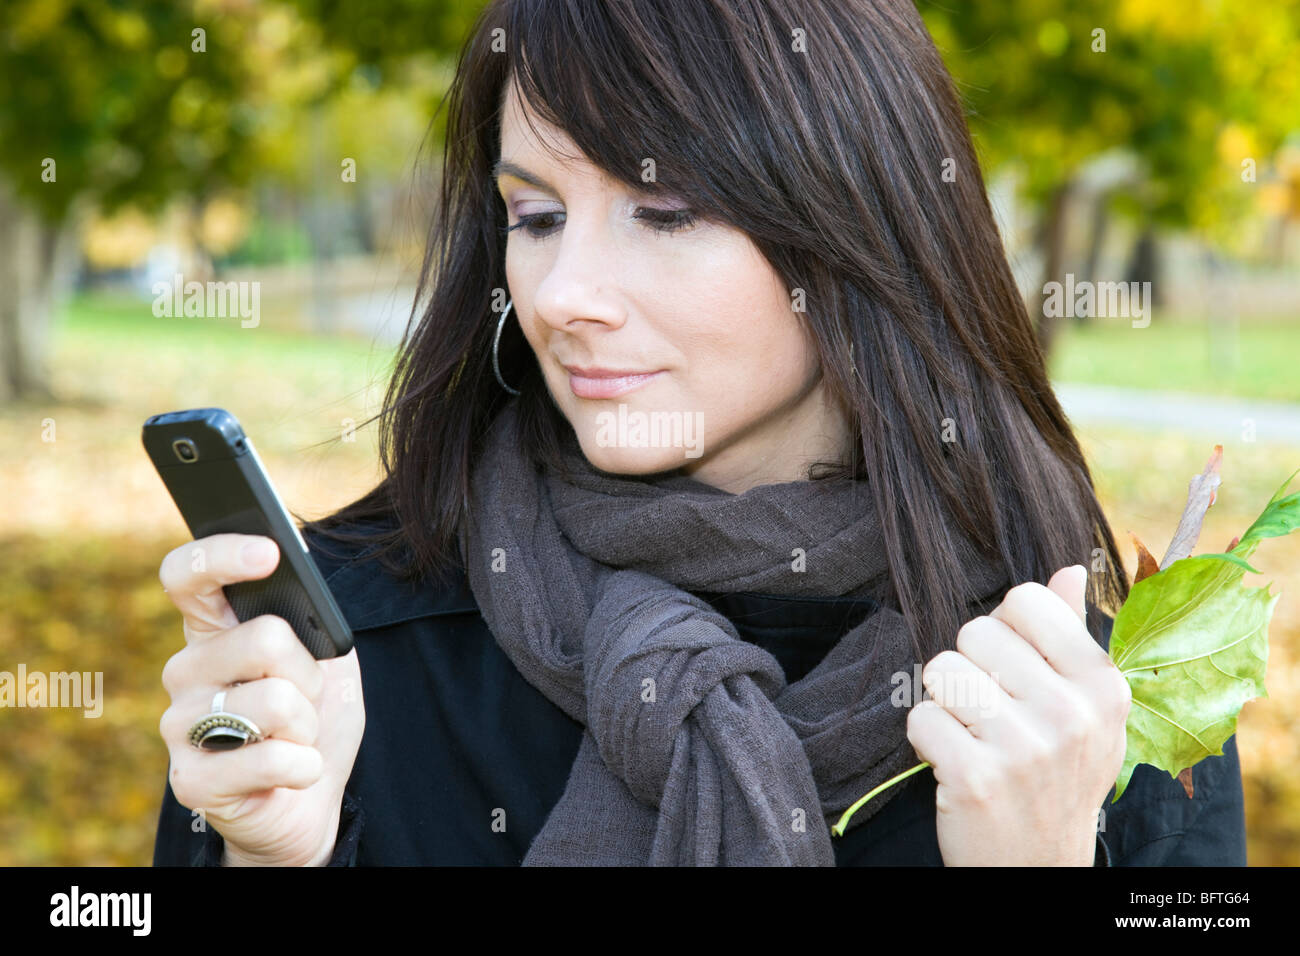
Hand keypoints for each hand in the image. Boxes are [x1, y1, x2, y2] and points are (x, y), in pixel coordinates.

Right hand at [157, 533, 365, 865]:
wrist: (308, 800)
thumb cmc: (313, 719)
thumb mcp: (326, 659)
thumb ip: (311, 618)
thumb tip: (300, 574)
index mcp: (211, 631)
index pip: (187, 576)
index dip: (221, 555)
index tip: (268, 552)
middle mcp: (185, 671)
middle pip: (264, 637)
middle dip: (310, 674)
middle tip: (305, 699)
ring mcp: (179, 725)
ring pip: (275, 700)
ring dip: (309, 725)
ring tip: (294, 738)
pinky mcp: (189, 781)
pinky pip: (272, 758)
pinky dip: (305, 766)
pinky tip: (294, 771)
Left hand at [906, 565, 1130, 865]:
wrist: (1039, 866)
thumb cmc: (1056, 774)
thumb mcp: (1084, 709)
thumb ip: (1069, 635)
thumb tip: (1070, 568)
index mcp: (1102, 685)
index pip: (1024, 600)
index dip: (1001, 629)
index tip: (1011, 670)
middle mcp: (1070, 713)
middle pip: (973, 633)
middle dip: (967, 668)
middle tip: (988, 713)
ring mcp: (1025, 748)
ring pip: (940, 671)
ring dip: (943, 704)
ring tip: (970, 736)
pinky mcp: (976, 777)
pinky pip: (919, 718)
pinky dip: (925, 740)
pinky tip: (953, 763)